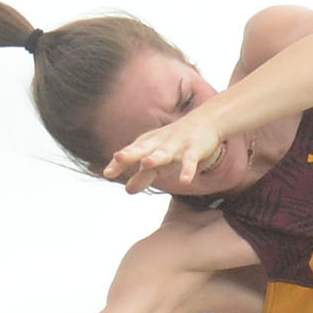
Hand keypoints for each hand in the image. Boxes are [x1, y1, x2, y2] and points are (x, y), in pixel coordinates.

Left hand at [103, 105, 228, 192]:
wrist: (205, 122)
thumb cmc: (176, 144)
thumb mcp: (159, 162)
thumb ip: (143, 176)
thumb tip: (127, 190)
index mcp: (148, 145)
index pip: (131, 154)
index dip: (119, 163)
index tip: (107, 174)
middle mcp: (159, 144)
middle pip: (143, 149)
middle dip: (131, 153)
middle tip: (118, 157)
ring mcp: (177, 146)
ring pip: (165, 152)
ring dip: (156, 157)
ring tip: (146, 163)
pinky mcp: (194, 150)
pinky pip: (190, 161)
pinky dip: (187, 170)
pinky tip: (184, 182)